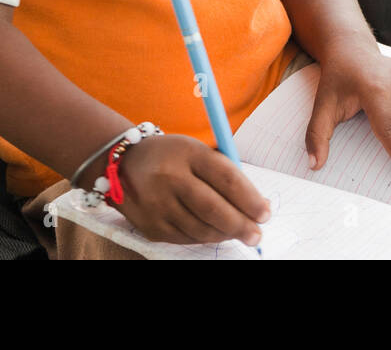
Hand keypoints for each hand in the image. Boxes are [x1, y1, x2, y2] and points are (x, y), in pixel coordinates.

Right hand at [107, 134, 271, 245]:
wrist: (124, 164)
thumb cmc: (173, 158)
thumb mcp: (197, 152)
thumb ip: (227, 175)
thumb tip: (259, 207)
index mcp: (188, 153)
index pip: (226, 178)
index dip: (250, 199)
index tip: (265, 213)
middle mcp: (170, 177)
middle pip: (213, 209)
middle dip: (241, 225)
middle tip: (256, 235)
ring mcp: (157, 204)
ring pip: (201, 229)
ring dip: (225, 234)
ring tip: (237, 232)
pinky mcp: (150, 225)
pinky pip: (186, 238)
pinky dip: (204, 237)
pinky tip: (212, 231)